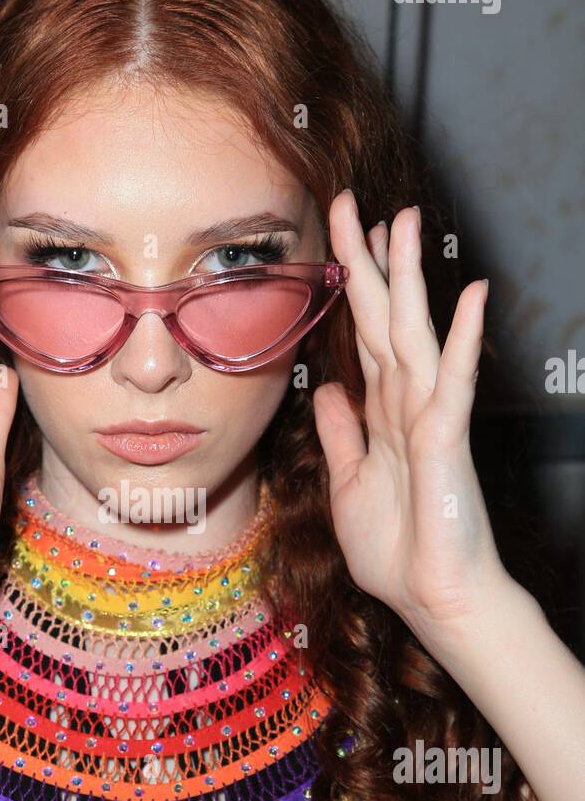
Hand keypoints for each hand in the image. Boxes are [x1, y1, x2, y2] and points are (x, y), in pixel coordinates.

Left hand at [311, 190, 508, 643]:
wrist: (432, 597)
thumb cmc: (398, 548)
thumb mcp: (348, 482)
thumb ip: (343, 432)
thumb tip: (329, 389)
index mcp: (382, 414)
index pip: (366, 335)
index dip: (356, 287)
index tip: (345, 238)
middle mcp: (407, 404)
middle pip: (385, 319)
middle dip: (371, 261)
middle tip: (356, 203)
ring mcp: (429, 417)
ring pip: (415, 334)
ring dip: (411, 278)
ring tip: (406, 221)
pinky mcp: (447, 440)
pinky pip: (451, 382)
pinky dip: (459, 339)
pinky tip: (471, 295)